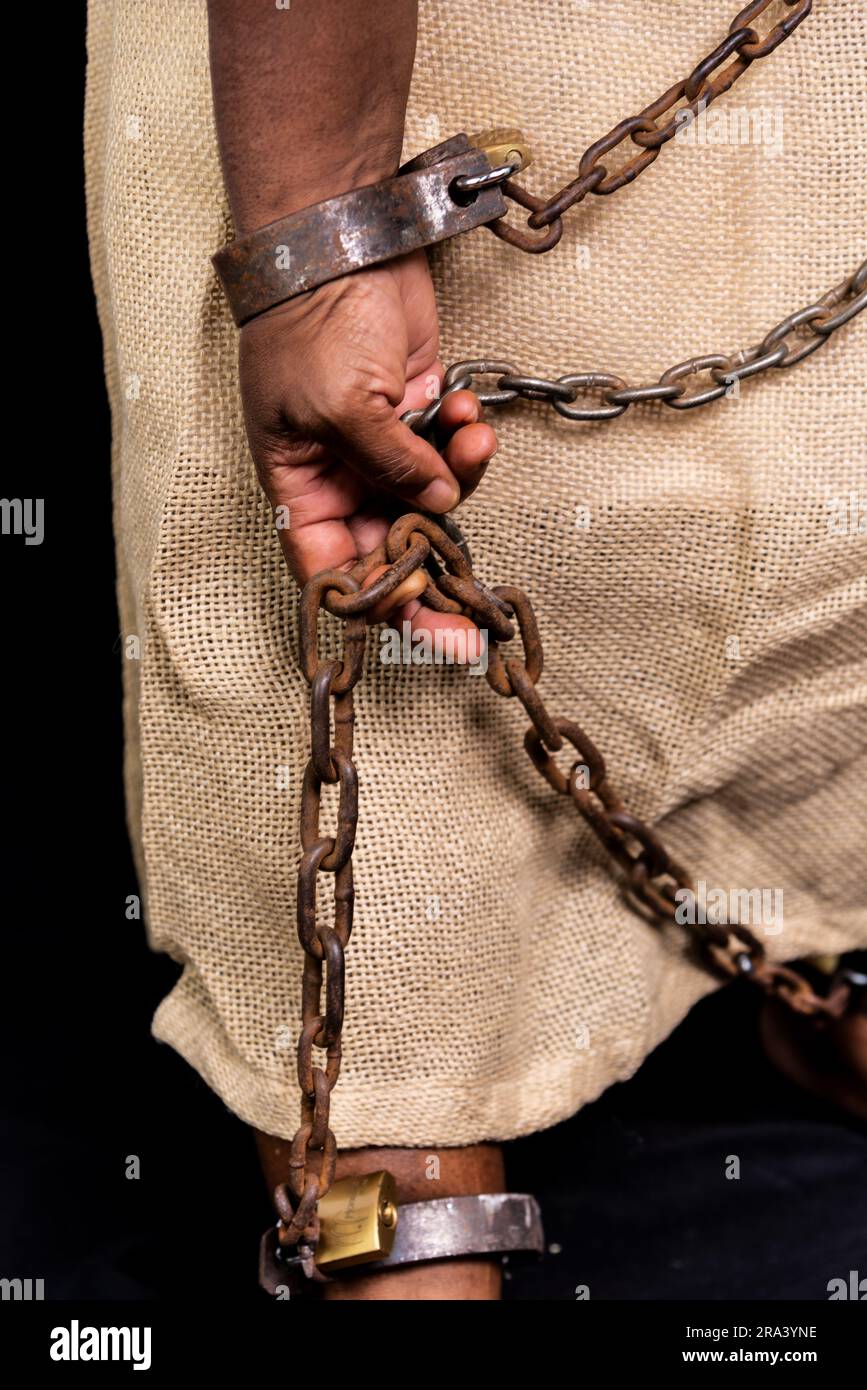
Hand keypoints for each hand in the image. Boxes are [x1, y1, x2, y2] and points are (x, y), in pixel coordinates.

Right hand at [239, 250, 495, 644]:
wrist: (343, 238)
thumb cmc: (314, 319)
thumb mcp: (342, 407)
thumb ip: (391, 467)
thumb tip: (435, 508)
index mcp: (301, 486)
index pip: (335, 569)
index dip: (379, 606)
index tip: (428, 632)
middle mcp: (340, 475)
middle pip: (390, 548)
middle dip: (435, 571)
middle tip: (479, 611)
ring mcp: (381, 444)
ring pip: (430, 500)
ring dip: (460, 480)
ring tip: (471, 438)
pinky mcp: (417, 412)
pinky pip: (451, 451)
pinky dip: (467, 438)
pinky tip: (468, 408)